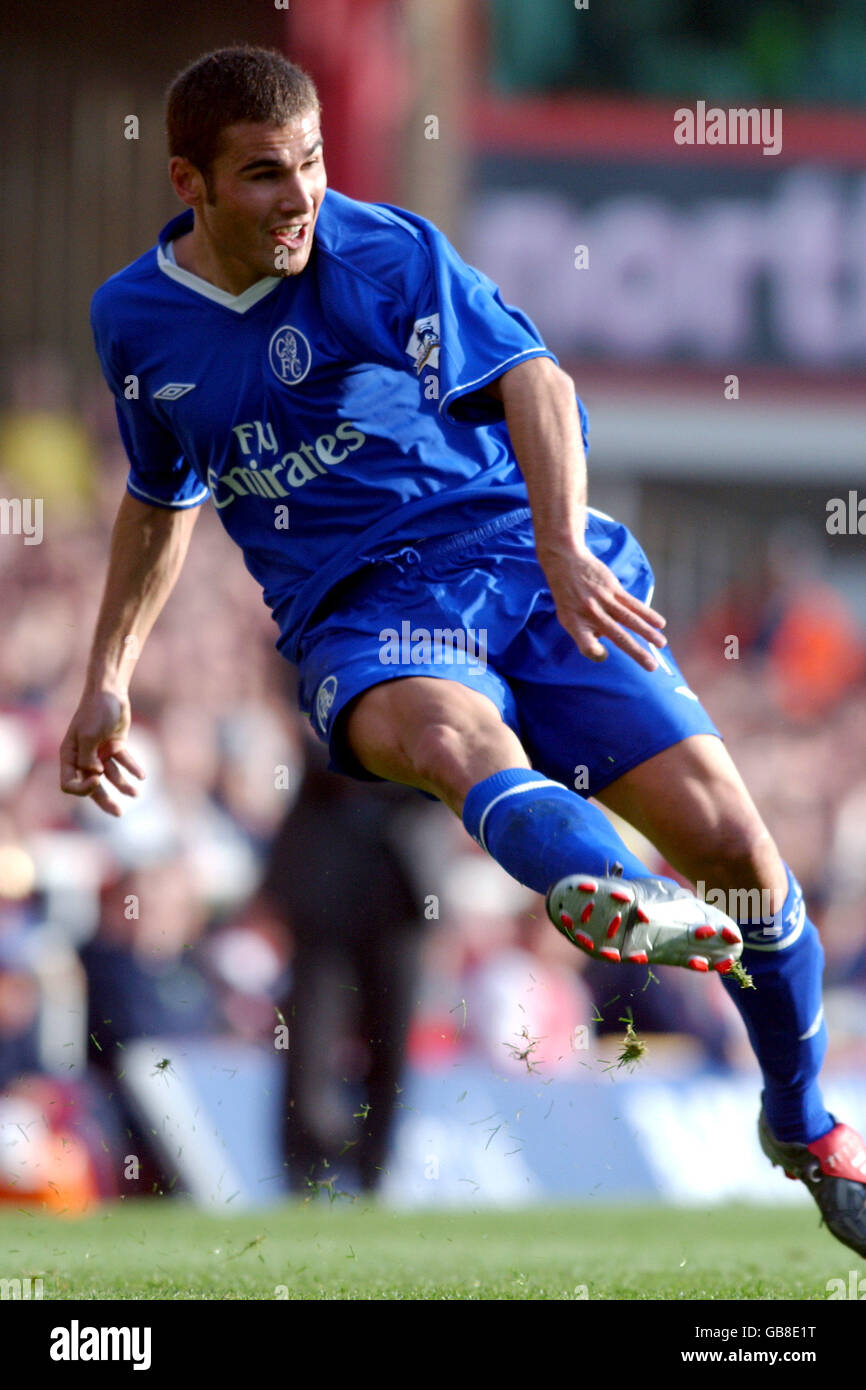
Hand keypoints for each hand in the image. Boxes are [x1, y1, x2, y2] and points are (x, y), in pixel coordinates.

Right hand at [59, 690, 144, 816]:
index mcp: (69, 756)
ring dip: (123, 785)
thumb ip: (90, 758)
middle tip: (119, 813)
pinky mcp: (115, 746)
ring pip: (110, 777)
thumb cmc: (95, 711)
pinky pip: (123, 762)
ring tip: (136, 793)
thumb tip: (96, 776)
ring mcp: (99, 753)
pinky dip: (132, 768)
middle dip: (105, 800)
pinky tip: (142, 776)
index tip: (96, 778)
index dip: (82, 787)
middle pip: (92, 786)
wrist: (110, 692)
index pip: (69, 784)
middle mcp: (83, 757)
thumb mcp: (90, 735)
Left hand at [542, 544, 666, 671]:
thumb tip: (606, 644)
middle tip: (652, 667)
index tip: (604, 655)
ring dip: (647, 633)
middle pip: (617, 636)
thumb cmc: (568, 596)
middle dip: (636, 653)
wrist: (565, 562)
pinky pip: (633, 604)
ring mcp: (603, 600)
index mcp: (575, 624)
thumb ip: (586, 634)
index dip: (596, 653)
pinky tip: (660, 623)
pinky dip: (648, 614)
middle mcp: (590, 613)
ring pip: (630, 619)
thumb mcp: (567, 617)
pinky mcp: (613, 588)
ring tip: (661, 644)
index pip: (586, 645)